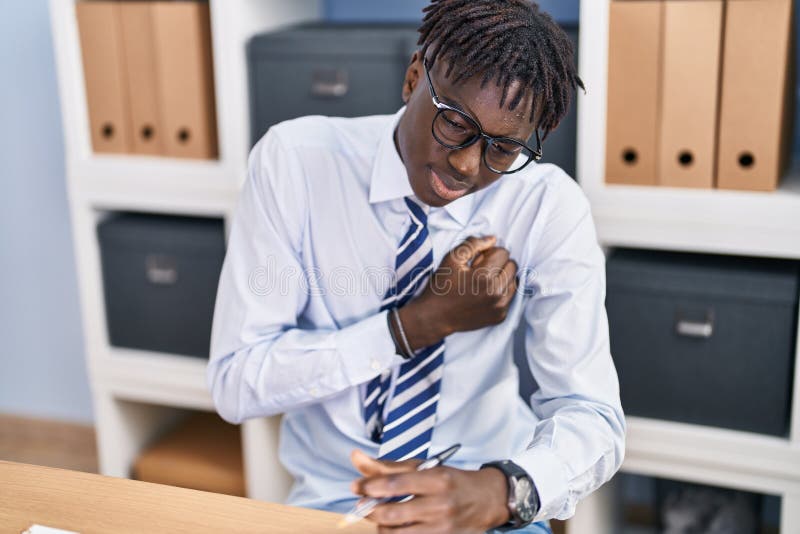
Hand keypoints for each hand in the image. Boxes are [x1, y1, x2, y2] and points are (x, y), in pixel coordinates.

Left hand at [349, 449, 509, 533]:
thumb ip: (389, 466)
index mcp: (436, 479)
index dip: (371, 486)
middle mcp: (440, 504)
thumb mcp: (425, 467)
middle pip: (392, 514)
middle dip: (370, 511)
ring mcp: (442, 527)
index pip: (396, 484)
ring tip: (380, 518)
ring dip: (380, 527)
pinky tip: (394, 528)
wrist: (488, 500)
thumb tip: (356, 459)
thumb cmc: (452, 481)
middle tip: (362, 506)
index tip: (357, 486)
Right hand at [397, 235, 517, 349]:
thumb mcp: (452, 258)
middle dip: (498, 264)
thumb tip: (493, 239)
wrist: (435, 316)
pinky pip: (510, 296)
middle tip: (480, 271)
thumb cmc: (442, 286)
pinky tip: (484, 294)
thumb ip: (473, 244)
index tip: (476, 261)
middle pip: (512, 266)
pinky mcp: (500, 316)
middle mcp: (496, 292)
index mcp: (485, 276)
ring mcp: (500, 306)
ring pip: (514, 281)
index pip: (503, 253)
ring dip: (501, 278)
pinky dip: (501, 292)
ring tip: (483, 283)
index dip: (489, 253)